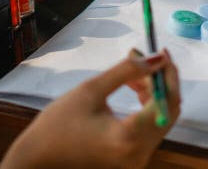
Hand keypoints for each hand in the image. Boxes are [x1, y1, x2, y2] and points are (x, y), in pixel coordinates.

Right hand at [0, 49, 180, 168]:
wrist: (39, 156)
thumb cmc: (59, 123)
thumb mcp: (92, 89)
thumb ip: (128, 71)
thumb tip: (158, 57)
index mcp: (128, 137)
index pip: (165, 100)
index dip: (167, 73)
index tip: (161, 51)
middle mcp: (138, 153)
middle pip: (168, 109)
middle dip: (161, 80)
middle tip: (149, 56)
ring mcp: (137, 159)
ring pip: (161, 116)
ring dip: (154, 90)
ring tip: (133, 70)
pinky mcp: (133, 157)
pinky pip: (151, 125)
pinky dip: (148, 104)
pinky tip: (133, 87)